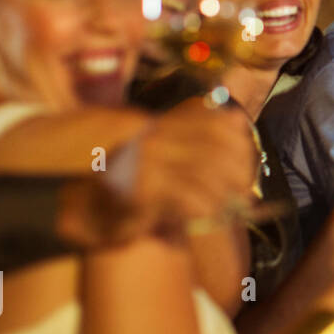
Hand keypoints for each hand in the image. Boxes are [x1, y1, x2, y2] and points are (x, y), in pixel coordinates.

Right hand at [79, 99, 257, 243]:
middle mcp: (153, 140)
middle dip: (239, 173)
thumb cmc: (132, 188)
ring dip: (224, 194)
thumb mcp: (165, 157)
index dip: (241, 147)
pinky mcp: (139, 190)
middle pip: (217, 149)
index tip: (248, 169)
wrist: (85, 212)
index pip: (215, 126)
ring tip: (228, 208)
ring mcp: (144, 164)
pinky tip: (206, 215)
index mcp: (161, 128)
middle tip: (246, 195)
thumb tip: (237, 119)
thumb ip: (197, 136)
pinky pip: (187, 196)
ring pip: (206, 173)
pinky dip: (205, 207)